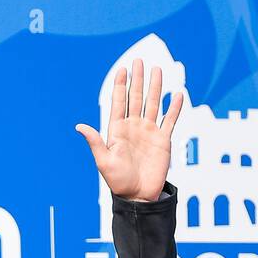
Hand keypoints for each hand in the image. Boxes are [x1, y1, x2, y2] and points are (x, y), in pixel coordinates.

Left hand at [75, 58, 182, 201]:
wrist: (138, 196)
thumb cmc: (118, 182)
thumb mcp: (104, 161)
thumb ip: (95, 142)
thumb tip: (79, 126)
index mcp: (117, 129)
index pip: (119, 102)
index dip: (120, 85)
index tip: (123, 69)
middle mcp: (133, 127)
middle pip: (136, 98)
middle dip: (138, 79)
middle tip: (139, 62)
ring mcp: (149, 132)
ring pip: (153, 104)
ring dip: (155, 88)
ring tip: (157, 70)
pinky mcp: (163, 141)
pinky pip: (169, 121)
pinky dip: (174, 108)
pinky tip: (177, 95)